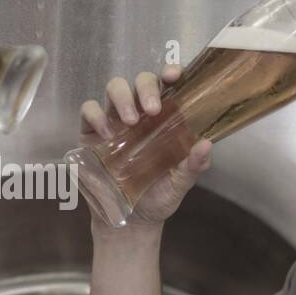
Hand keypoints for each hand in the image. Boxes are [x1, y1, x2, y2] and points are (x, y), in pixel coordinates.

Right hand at [78, 66, 211, 229]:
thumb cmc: (158, 197)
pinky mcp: (90, 133)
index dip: (170, 72)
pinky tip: (107, 134)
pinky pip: (88, 110)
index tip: (174, 75)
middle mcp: (140, 113)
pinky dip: (96, 116)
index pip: (167, 85)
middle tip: (153, 109)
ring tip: (130, 121)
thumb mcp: (180, 184)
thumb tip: (206, 144)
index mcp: (165, 118)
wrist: (131, 222)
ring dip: (122, 97)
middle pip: (140, 81)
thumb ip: (193, 166)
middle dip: (146, 87)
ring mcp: (114, 120)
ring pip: (114, 88)